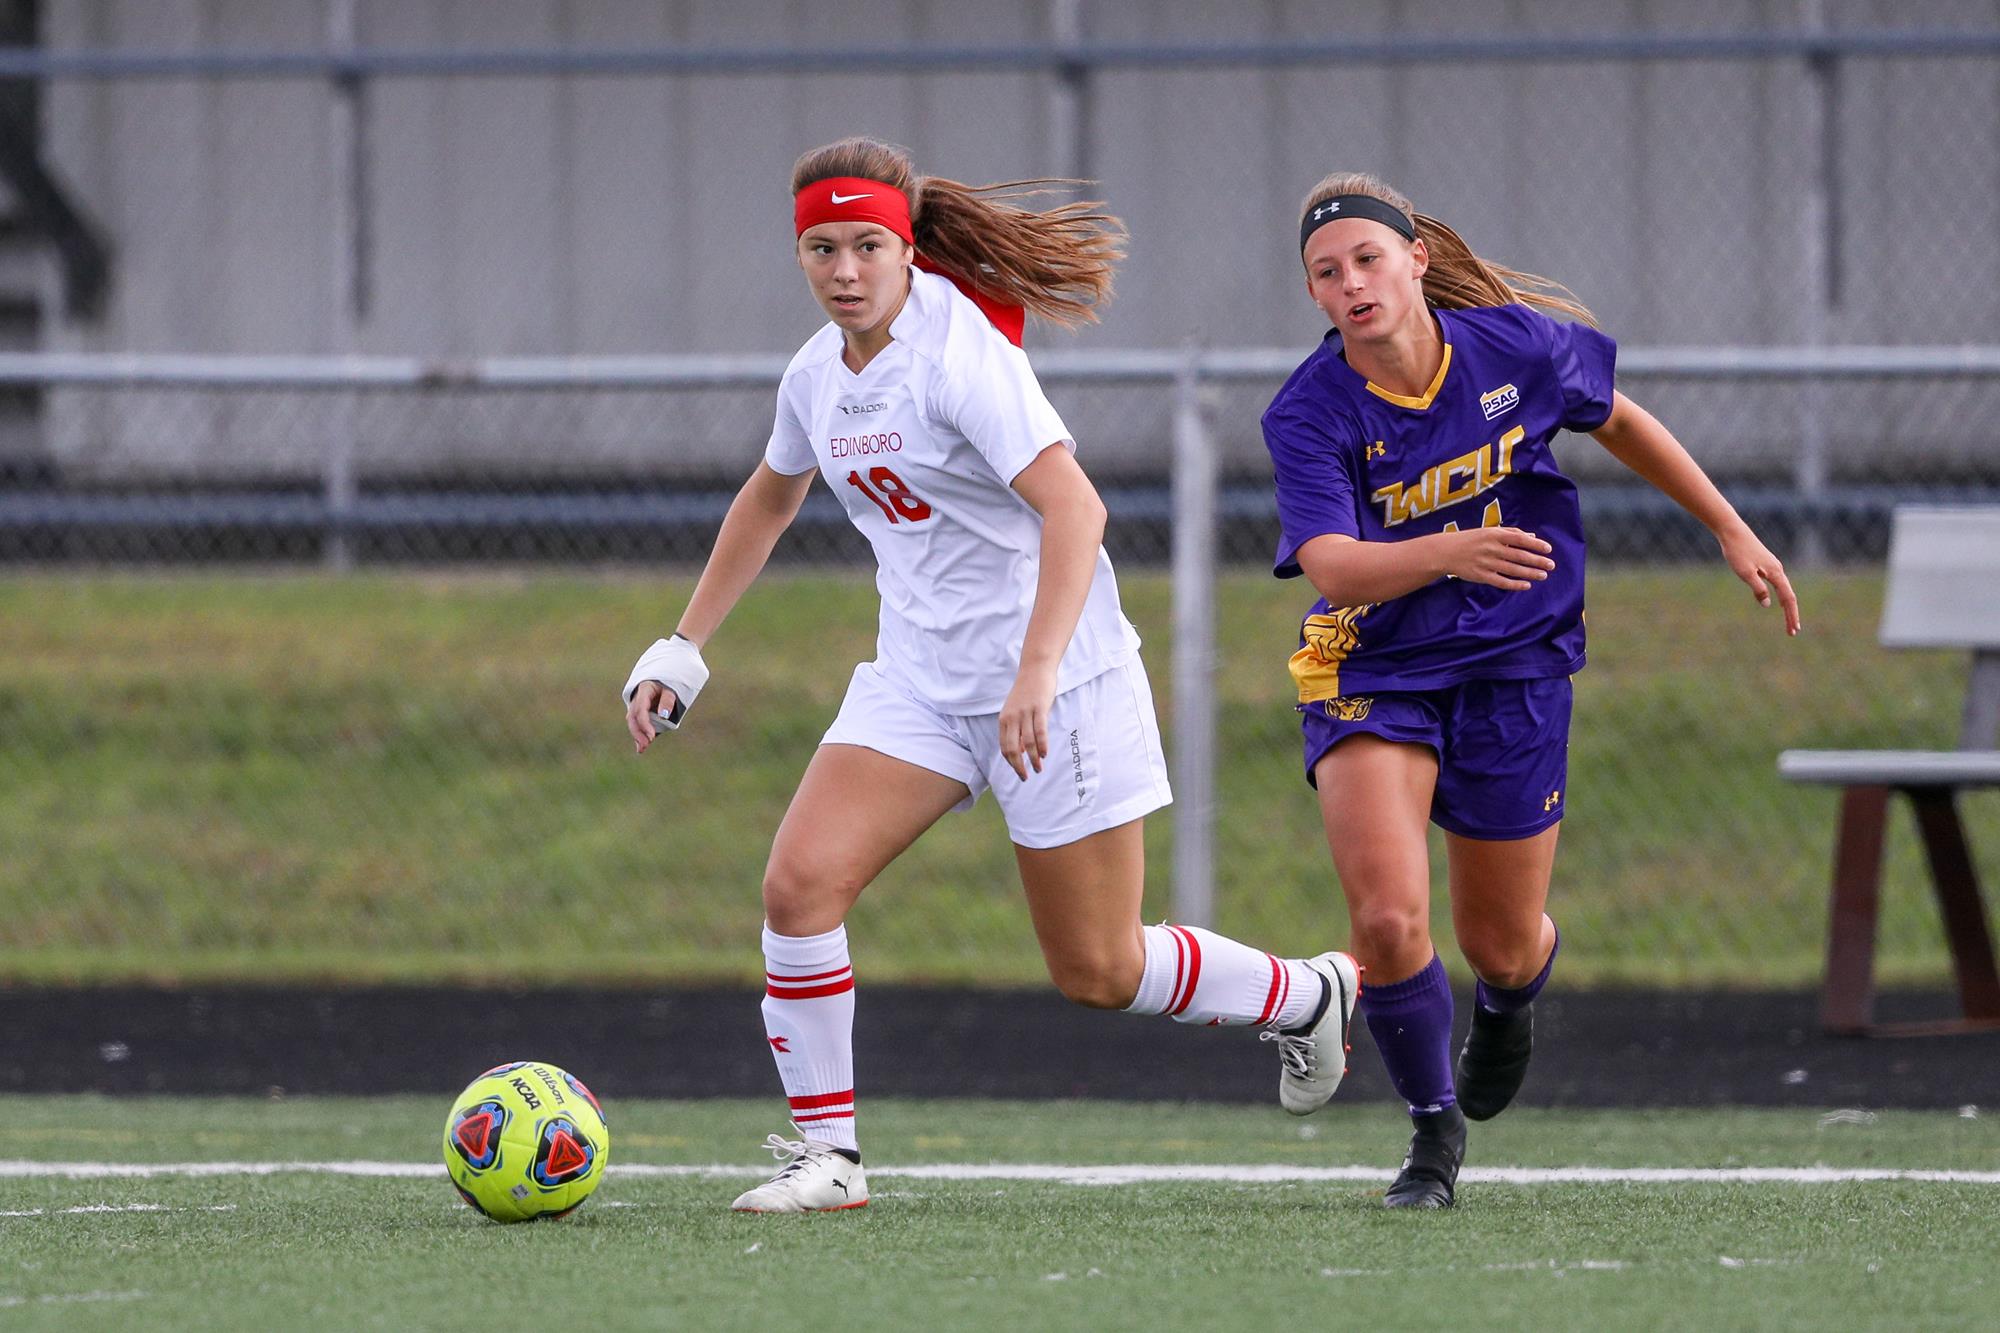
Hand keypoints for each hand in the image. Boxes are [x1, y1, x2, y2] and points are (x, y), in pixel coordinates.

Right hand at [625, 680, 680, 753]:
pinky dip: (638, 736)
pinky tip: (640, 748)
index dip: (644, 724)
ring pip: (633, 722)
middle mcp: (636, 700)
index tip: (651, 736)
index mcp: (643, 691)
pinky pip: (637, 725)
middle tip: (645, 745)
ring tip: (642, 749)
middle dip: (638, 732)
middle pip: (633, 718)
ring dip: (636, 736)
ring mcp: (636, 707)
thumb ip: (668, 701)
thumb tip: (664, 716)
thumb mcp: (671, 690)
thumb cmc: (667, 685)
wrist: (662, 682)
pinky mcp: (639, 714)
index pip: (640, 709)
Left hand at [997, 663, 1058, 781]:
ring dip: (1032, 759)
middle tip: (1026, 777)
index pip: (1004, 747)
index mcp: (1004, 719)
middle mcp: (1012, 717)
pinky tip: (1044, 754)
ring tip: (1039, 769)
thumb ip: (1016, 730)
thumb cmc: (1028, 691)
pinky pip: (1039, 731)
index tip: (1019, 772)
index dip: (1011, 762)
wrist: (1035, 668)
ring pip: (1027, 742)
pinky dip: (1042, 745)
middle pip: (1012, 748)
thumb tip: (1019, 751)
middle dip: (1018, 766)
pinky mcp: (1038, 708)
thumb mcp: (1017, 711)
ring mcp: (1024, 713)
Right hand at [1439, 526, 1555, 590]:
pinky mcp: (1482, 576)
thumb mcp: (1489, 531)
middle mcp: (1492, 548)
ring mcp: (1487, 563)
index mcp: (1494, 534)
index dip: (1536, 544)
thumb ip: (1510, 533)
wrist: (1446, 552)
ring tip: (1543, 575)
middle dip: (1537, 561)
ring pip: (1513, 570)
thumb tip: (1531, 537)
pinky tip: (1526, 585)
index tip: (1548, 549)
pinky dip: (1515, 584)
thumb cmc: (1470, 540)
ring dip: (1530, 573)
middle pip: (1520, 556)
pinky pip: (1502, 582)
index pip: (1520, 539)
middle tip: (1551, 565)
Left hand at [1718, 525, 1800, 635]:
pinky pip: (1778, 585)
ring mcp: (1773, 567)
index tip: (1793, 630)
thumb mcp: (1745, 573)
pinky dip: (1781, 597)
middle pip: (1789, 596)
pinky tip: (1778, 602)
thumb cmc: (1737, 552)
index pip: (1788, 599)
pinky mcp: (1766, 565)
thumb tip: (1768, 604)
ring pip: (1784, 590)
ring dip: (1787, 607)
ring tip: (1789, 621)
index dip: (1791, 615)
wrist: (1733, 532)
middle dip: (1791, 615)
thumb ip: (1758, 589)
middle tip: (1792, 632)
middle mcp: (1778, 570)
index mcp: (1776, 573)